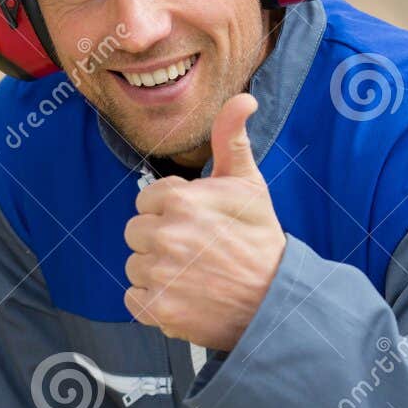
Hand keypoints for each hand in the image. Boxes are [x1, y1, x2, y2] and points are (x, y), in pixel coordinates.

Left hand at [124, 93, 285, 350]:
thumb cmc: (260, 239)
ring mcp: (159, 274)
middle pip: (135, 233)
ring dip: (156, 272)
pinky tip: (182, 296)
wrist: (275, 299)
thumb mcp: (249, 184)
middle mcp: (164, 235)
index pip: (146, 202)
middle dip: (159, 240)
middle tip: (195, 251)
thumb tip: (243, 99)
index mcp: (180, 199)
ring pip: (134, 265)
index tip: (197, 224)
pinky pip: (132, 298)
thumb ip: (231, 139)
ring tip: (191, 275)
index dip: (170, 212)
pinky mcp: (157, 308)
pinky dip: (152, 301)